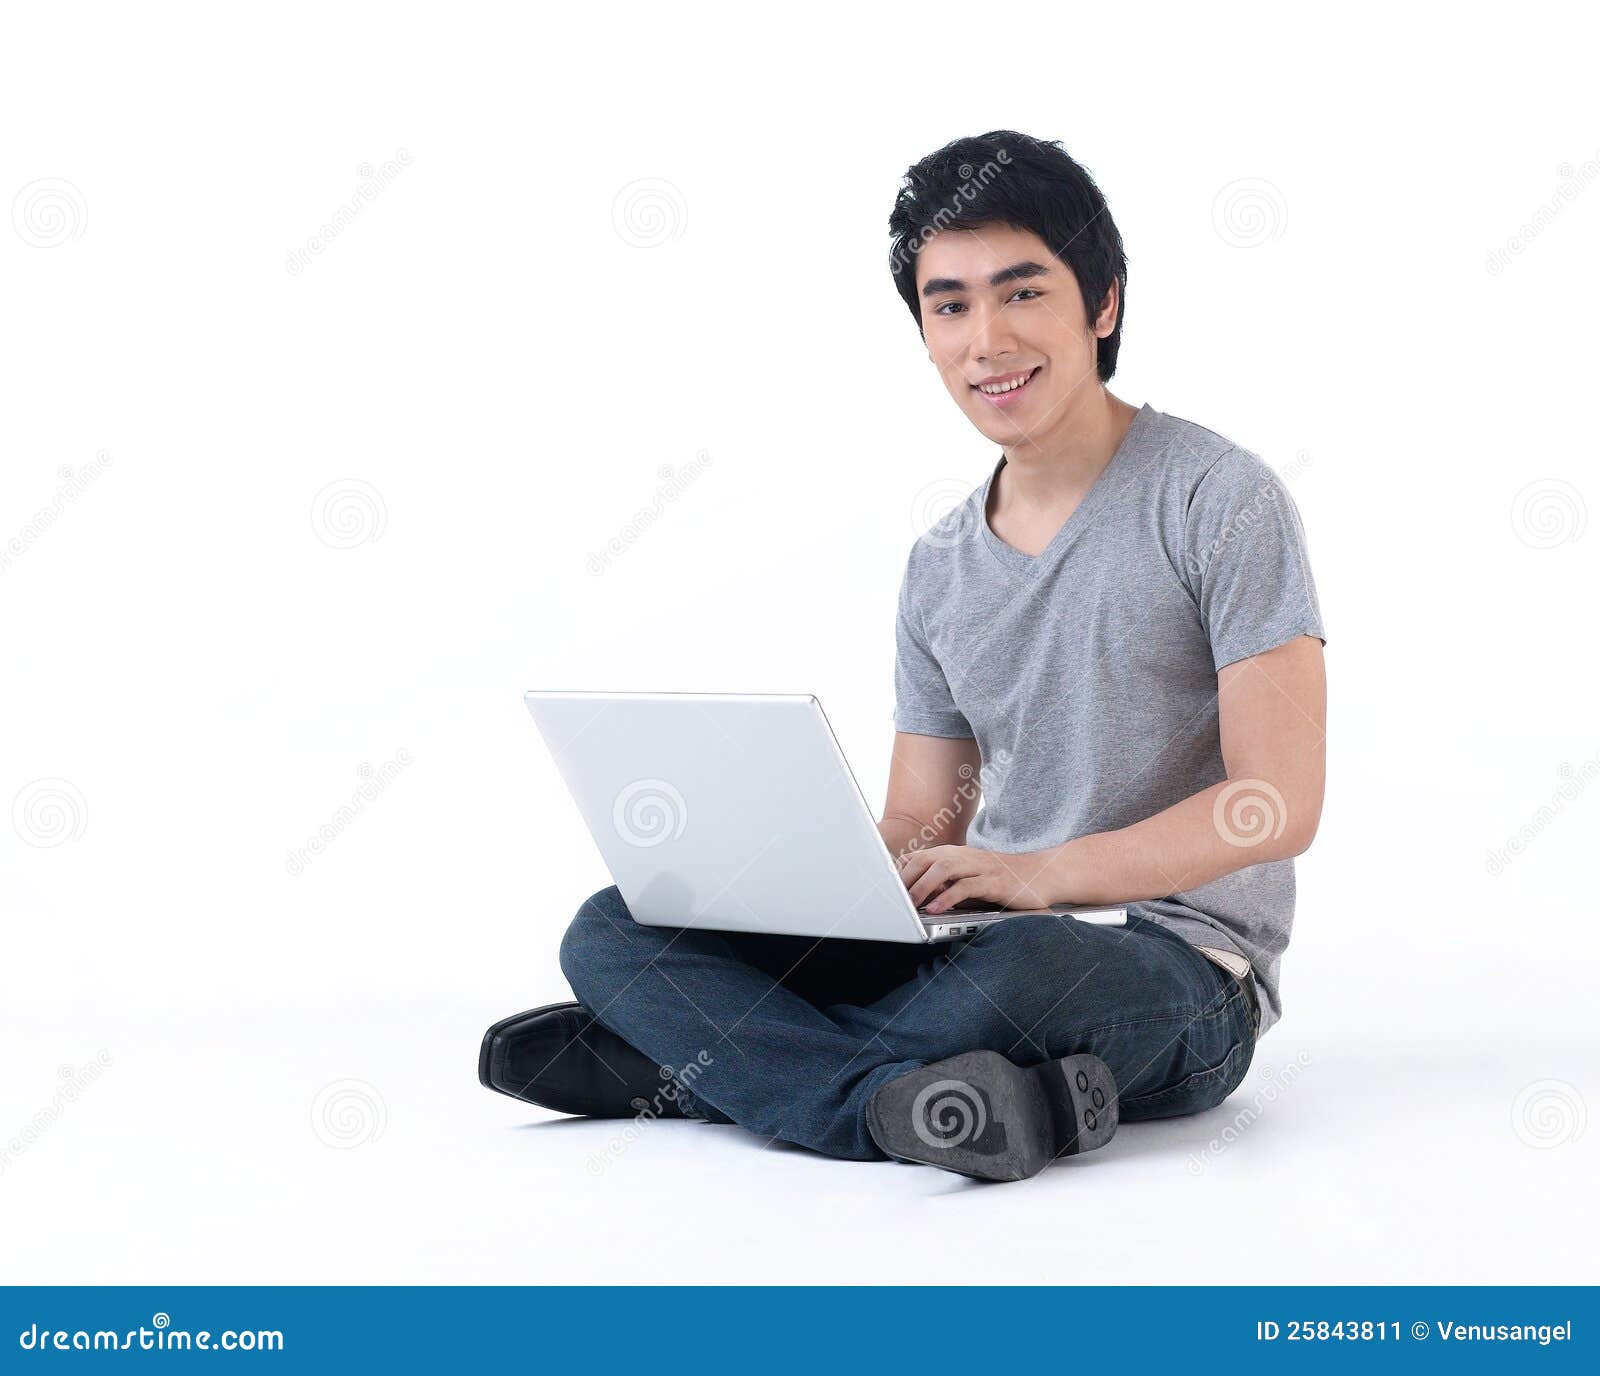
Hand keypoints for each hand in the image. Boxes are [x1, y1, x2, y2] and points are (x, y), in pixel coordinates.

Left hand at [896, 844, 1056, 913]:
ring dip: (923, 885)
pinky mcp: (994, 882)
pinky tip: (937, 908)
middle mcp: (966, 856)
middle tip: (893, 897)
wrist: (1042, 875)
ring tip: (910, 902)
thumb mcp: (971, 878)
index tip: (885, 887)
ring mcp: (980, 867)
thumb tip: (919, 896)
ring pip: (944, 869)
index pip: (921, 857)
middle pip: (927, 859)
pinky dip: (949, 897)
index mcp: (957, 854)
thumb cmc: (1003, 880)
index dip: (901, 871)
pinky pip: (966, 886)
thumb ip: (947, 883)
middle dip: (907, 877)